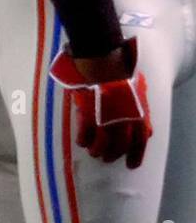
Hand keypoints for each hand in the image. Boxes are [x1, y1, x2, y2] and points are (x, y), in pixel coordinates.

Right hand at [49, 38, 150, 169]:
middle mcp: (124, 119)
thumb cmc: (118, 70)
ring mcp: (105, 118)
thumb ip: (138, 108)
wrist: (102, 58)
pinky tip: (82, 141)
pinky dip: (83, 140)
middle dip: (113, 155)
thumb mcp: (136, 90)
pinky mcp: (87, 115)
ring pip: (101, 145)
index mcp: (138, 112)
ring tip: (93, 151)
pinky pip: (84, 135)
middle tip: (106, 158)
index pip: (140, 141)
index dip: (135, 155)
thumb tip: (140, 123)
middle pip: (119, 146)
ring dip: (97, 151)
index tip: (130, 164)